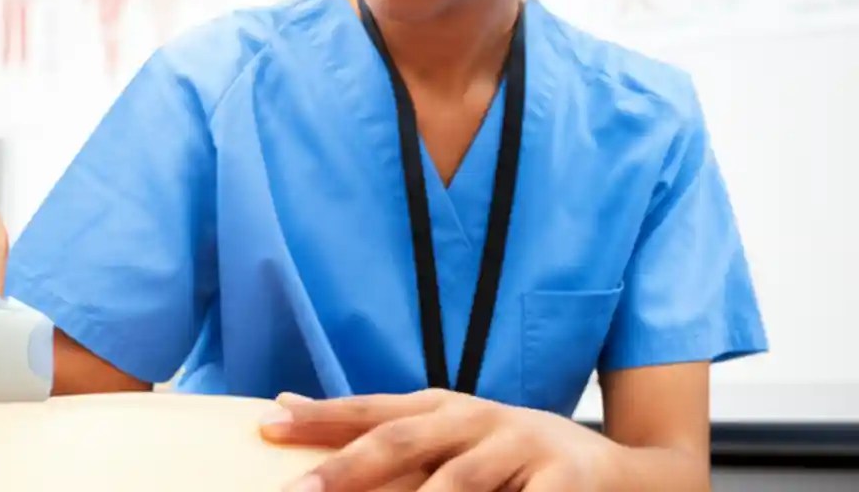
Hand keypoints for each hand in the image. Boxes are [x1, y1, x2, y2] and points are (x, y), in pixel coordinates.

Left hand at [260, 390, 619, 491]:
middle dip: (348, 468)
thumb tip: (285, 405)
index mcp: (444, 407)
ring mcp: (521, 450)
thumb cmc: (510, 452)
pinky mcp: (562, 484)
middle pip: (403, 442)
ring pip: (457, 483)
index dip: (321, 420)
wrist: (620, 472)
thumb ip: (371, 422)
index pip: (371, 411)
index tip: (267, 429)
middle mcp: (477, 421)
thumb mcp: (443, 428)